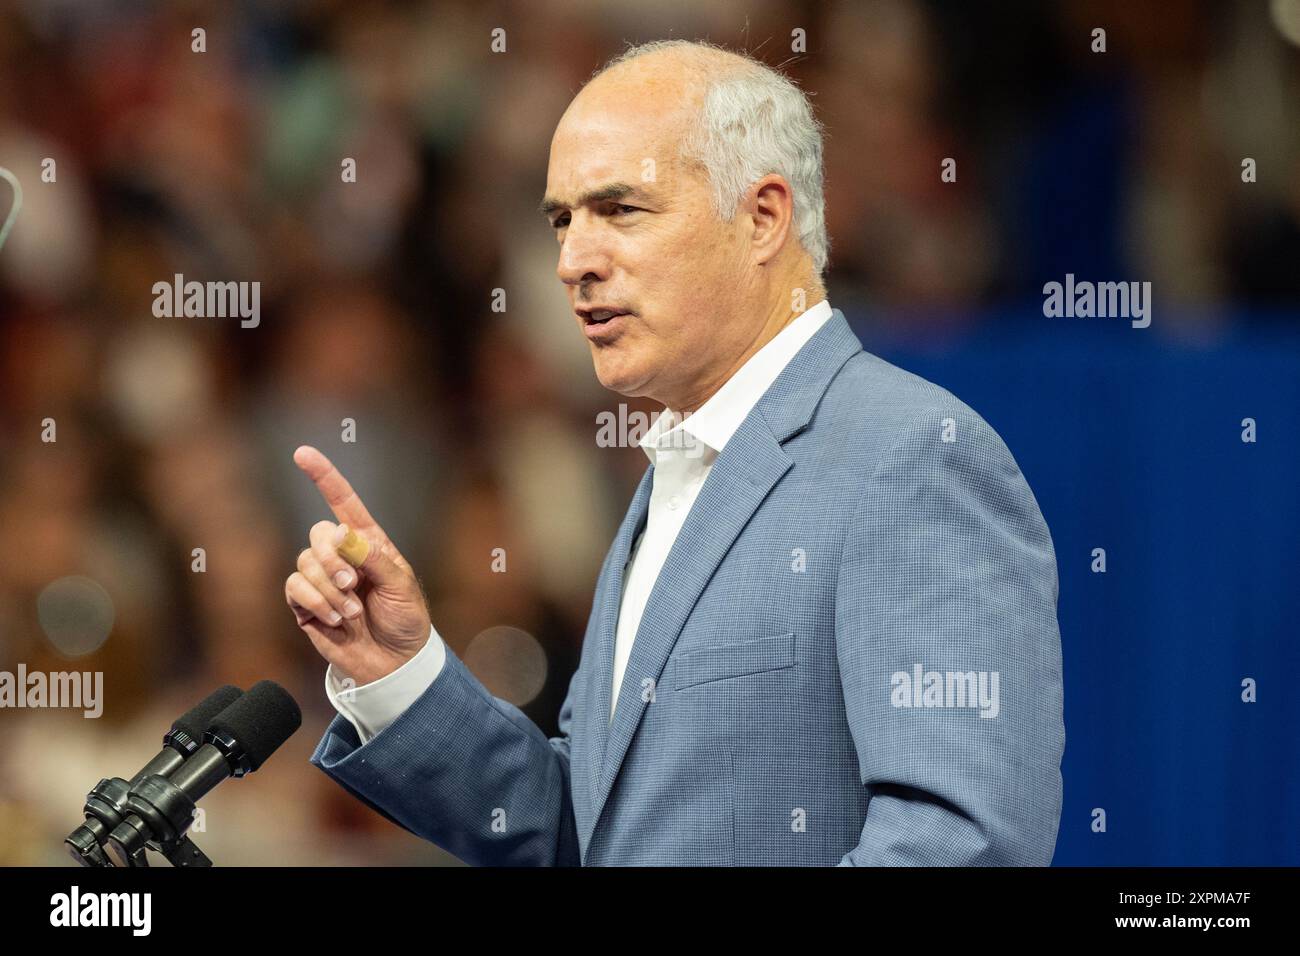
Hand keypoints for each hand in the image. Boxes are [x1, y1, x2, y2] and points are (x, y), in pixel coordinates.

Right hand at [284, 445, 431, 685]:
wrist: (395, 662)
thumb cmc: (406, 620)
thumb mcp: (401, 586)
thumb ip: (373, 558)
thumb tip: (342, 534)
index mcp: (369, 542)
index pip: (343, 502)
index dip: (323, 477)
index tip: (303, 453)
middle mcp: (342, 556)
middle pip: (319, 534)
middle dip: (333, 559)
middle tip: (354, 586)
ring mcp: (322, 580)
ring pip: (305, 562)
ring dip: (329, 588)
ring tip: (352, 611)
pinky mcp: (306, 605)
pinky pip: (295, 588)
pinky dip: (315, 602)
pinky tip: (336, 619)